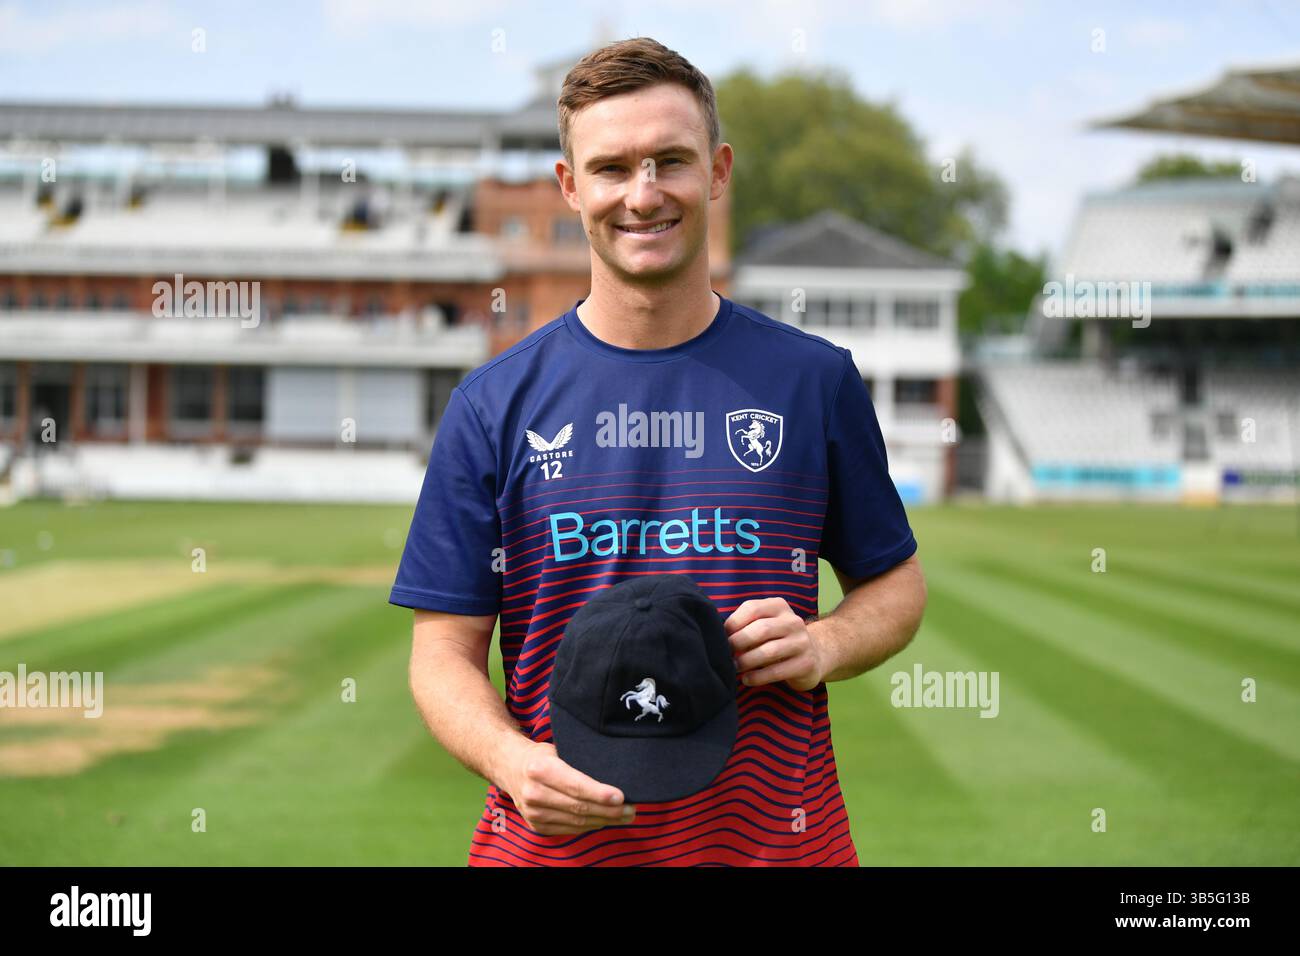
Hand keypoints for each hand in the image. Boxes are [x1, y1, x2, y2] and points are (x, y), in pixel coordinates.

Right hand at [499, 740, 636, 834]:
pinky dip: (589, 826)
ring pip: (576, 821)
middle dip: (609, 811)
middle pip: (579, 807)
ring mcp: (533, 812)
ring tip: (625, 816)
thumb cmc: (540, 755)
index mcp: (540, 769)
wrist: (508, 766)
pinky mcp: (536, 825)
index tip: (621, 797)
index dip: (600, 794)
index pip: (576, 786)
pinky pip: (569, 829)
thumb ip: (579, 762)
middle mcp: (534, 793)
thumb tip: (614, 772)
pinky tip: (604, 820)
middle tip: (631, 809)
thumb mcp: (556, 749)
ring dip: (604, 821)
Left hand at [724, 597, 824, 691]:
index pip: (752, 608)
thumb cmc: (777, 639)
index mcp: (779, 606)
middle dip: (739, 643)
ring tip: (734, 668)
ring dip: (747, 661)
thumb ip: (745, 625)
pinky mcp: (806, 664)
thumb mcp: (766, 624)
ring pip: (769, 651)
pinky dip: (758, 677)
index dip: (733, 623)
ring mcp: (802, 642)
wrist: (814, 655)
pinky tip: (747, 679)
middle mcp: (793, 621)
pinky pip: (777, 671)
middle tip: (726, 654)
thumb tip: (718, 635)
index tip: (722, 637)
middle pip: (761, 629)